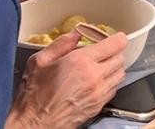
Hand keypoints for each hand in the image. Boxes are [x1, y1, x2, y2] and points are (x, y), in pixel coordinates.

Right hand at [9, 30, 127, 128]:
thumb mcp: (39, 61)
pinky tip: (97, 81)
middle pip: (120, 58)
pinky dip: (110, 82)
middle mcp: (94, 77)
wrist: (35, 124)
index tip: (115, 37)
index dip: (117, 38)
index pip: (115, 45)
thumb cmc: (34, 96)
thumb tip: (75, 34)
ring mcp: (98, 93)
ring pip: (120, 74)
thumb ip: (60, 44)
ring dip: (114, 67)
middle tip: (104, 51)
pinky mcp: (98, 106)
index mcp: (80, 62)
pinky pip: (114, 89)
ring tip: (101, 66)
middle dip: (115, 52)